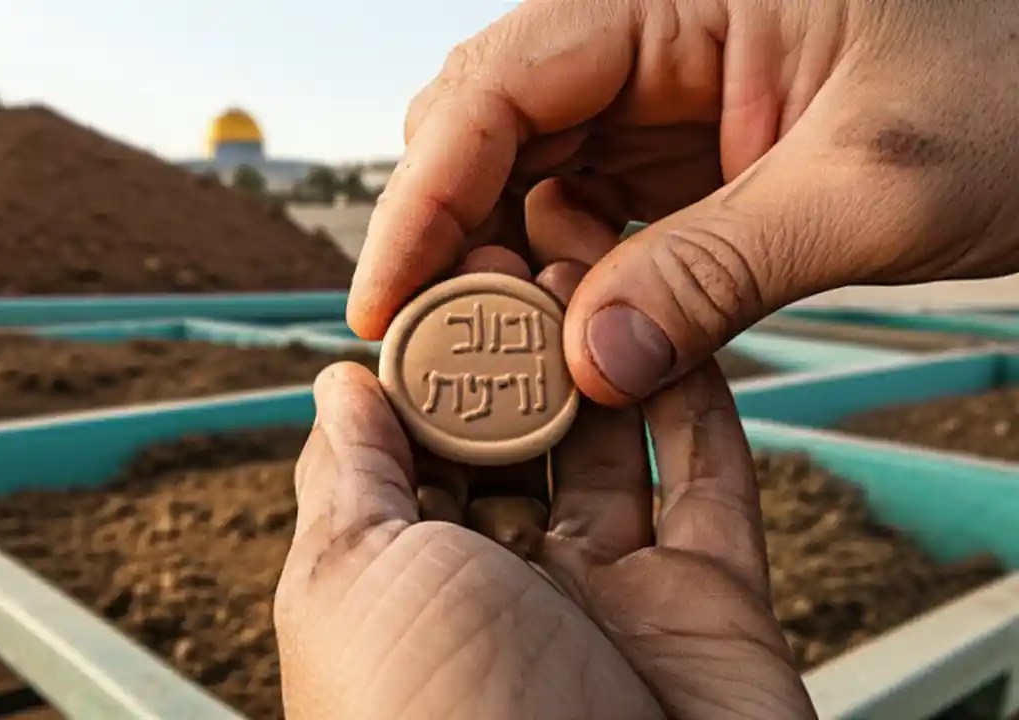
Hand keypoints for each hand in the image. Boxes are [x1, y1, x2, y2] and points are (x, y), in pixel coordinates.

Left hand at [276, 250, 816, 718]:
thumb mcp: (350, 577)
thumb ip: (348, 477)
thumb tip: (337, 382)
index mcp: (413, 580)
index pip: (423, 441)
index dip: (436, 352)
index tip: (451, 260)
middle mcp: (511, 587)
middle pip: (524, 434)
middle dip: (525, 340)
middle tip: (534, 237)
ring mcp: (614, 596)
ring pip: (618, 445)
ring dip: (608, 352)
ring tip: (602, 254)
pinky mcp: (711, 610)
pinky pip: (714, 489)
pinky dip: (704, 404)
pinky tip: (683, 325)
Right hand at [347, 0, 1018, 404]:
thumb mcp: (875, 186)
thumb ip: (722, 271)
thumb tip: (587, 364)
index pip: (498, 87)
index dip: (422, 198)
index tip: (386, 306)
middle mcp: (647, 36)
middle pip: (484, 130)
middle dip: (450, 239)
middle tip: (446, 350)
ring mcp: (660, 95)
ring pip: (523, 176)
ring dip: (503, 268)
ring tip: (517, 356)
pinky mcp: (682, 152)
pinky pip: (586, 211)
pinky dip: (565, 277)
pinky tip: (578, 330)